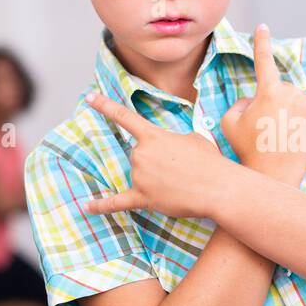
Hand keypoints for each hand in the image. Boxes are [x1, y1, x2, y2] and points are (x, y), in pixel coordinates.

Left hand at [82, 93, 226, 218]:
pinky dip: (101, 206)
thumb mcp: (195, 138)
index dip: (104, 105)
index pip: (124, 116)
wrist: (219, 187)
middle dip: (157, 163)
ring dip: (156, 180)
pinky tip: (86, 207)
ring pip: (139, 176)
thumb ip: (175, 140)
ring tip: (180, 183)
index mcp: (153, 135)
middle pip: (139, 156)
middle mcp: (141, 154)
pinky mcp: (143, 198)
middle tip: (182, 169)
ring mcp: (140, 177)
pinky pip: (117, 203)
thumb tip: (171, 151)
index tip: (88, 98)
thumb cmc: (210, 162)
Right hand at [220, 24, 305, 186]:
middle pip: (280, 90)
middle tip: (262, 132)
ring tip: (278, 138)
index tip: (263, 27)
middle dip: (270, 108)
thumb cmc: (246, 149)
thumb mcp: (229, 121)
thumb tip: (257, 98)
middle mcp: (292, 94)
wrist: (270, 176)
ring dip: (286, 115)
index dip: (261, 43)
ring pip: (296, 100)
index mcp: (268, 91)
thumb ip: (241, 101)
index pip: (263, 61)